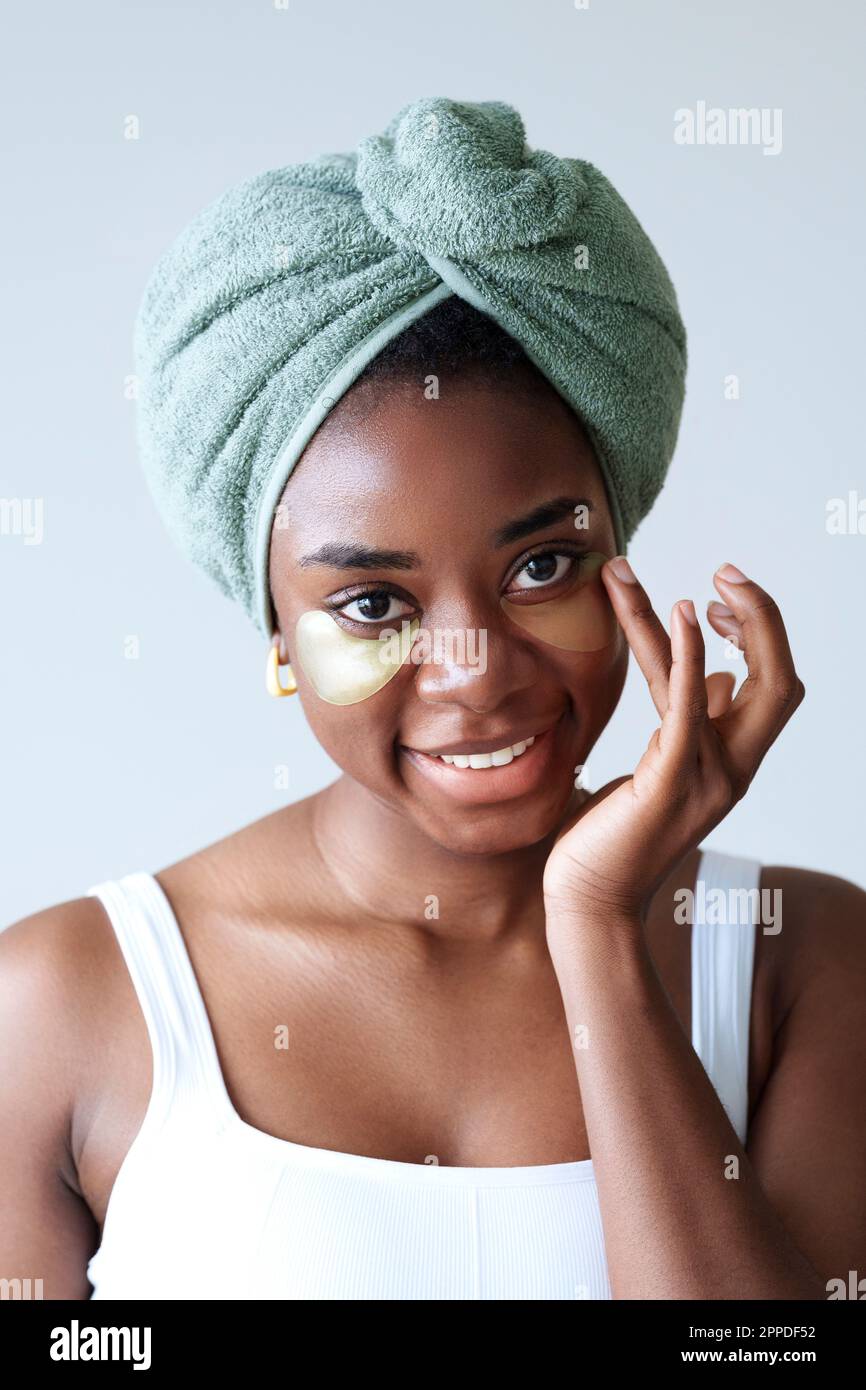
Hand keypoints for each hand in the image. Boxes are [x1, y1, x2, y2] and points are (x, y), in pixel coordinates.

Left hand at [543, 560, 804, 929]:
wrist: (587, 900)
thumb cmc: (610, 834)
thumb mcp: (658, 767)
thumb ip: (688, 725)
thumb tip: (711, 677)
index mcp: (730, 761)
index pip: (769, 683)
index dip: (756, 634)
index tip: (715, 596)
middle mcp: (731, 768)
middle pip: (779, 680)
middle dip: (762, 618)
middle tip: (725, 570)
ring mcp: (706, 777)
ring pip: (722, 681)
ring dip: (684, 619)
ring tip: (650, 574)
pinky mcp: (670, 782)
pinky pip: (689, 710)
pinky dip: (689, 656)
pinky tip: (682, 612)